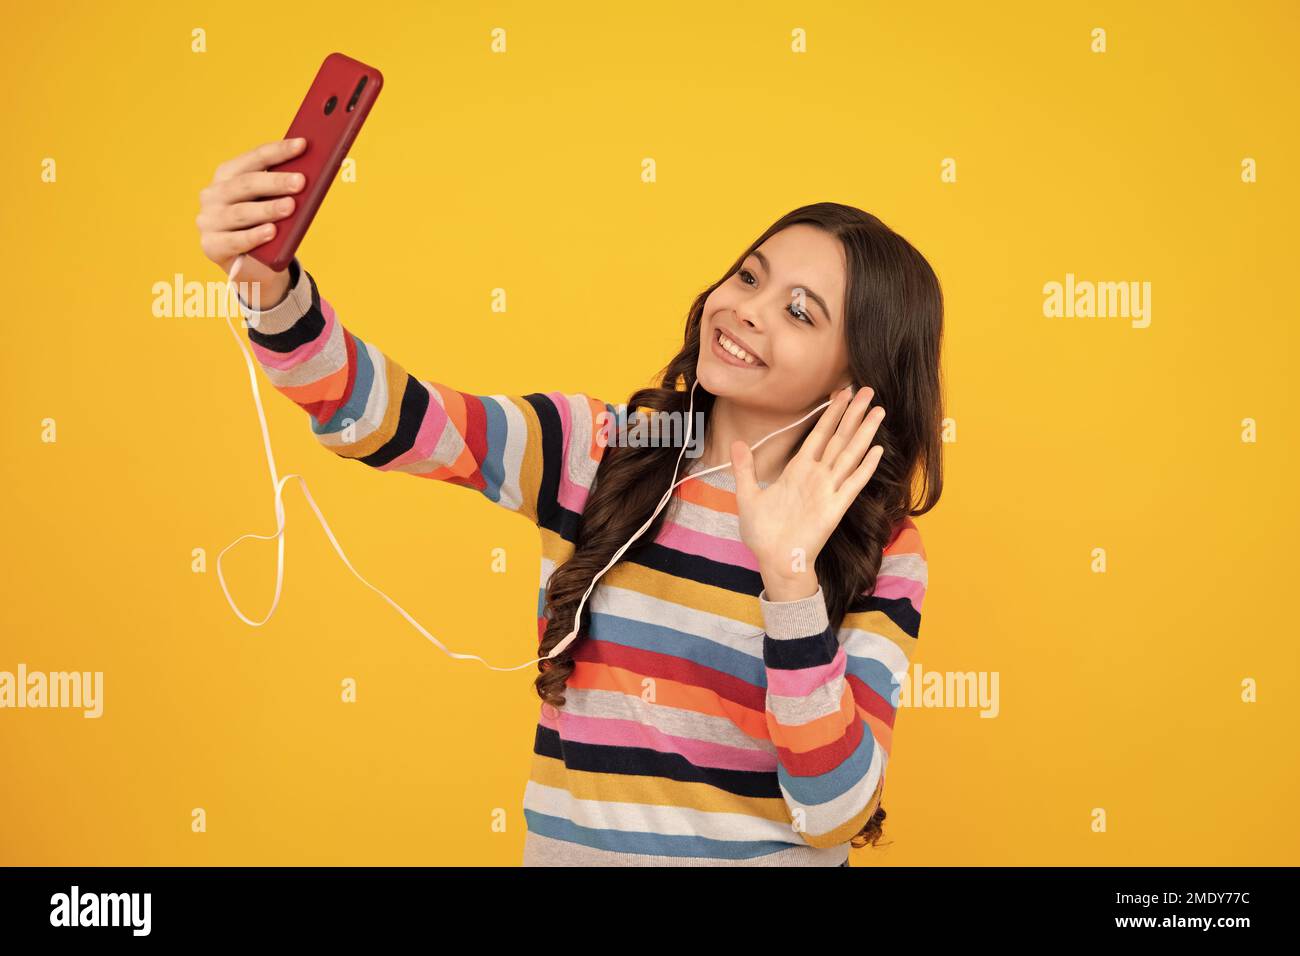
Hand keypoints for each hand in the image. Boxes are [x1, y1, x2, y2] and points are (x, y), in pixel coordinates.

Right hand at [196, 137, 307, 307]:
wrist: (254, 266)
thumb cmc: (267, 226)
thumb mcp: (274, 204)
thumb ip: (284, 189)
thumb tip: (312, 174)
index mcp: (227, 175)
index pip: (254, 158)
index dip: (279, 151)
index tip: (303, 145)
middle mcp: (213, 195)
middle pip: (246, 184)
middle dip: (275, 182)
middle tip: (301, 181)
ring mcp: (208, 220)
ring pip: (241, 212)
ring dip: (267, 209)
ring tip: (291, 207)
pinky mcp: (211, 246)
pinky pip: (235, 240)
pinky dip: (255, 235)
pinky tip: (272, 232)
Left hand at [731, 385, 885, 594]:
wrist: (773, 560)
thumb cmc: (762, 533)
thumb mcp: (747, 495)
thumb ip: (745, 468)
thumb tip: (737, 443)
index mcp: (797, 471)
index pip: (818, 434)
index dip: (831, 413)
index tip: (842, 393)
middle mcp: (816, 476)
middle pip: (839, 438)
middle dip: (853, 414)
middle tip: (868, 390)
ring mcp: (828, 491)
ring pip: (850, 454)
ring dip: (864, 433)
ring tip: (878, 411)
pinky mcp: (835, 508)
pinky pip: (853, 484)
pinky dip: (865, 467)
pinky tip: (877, 450)